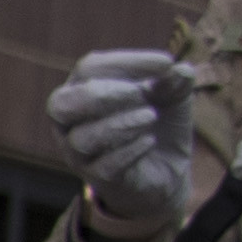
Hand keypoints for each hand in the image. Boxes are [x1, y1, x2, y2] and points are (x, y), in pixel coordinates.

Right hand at [45, 50, 197, 228]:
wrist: (166, 164)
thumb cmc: (157, 119)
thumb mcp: (173, 93)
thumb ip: (176, 79)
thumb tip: (180, 70)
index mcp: (83, 89)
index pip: (89, 68)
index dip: (125, 63)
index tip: (167, 63)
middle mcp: (71, 121)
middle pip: (60, 105)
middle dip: (101, 96)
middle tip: (140, 93)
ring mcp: (80, 152)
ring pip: (81, 139)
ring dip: (120, 124)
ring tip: (151, 116)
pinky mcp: (98, 178)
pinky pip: (104, 166)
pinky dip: (129, 151)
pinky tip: (150, 141)